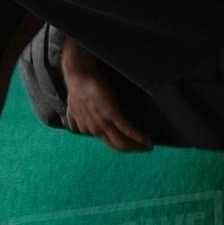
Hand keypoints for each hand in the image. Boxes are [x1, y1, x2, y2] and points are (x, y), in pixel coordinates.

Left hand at [61, 38, 152, 152]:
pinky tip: (148, 141)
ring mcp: (102, 123)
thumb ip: (77, 119)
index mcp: (87, 129)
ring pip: (121, 142)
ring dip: (136, 146)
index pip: (105, 142)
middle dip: (130, 149)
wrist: (80, 75)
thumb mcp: (75, 108)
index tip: (130, 145)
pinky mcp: (112, 114)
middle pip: (115, 145)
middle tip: (143, 149)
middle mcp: (94, 130)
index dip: (119, 145)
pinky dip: (139, 137)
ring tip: (148, 146)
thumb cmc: (81, 86)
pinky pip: (127, 130)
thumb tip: (75, 125)